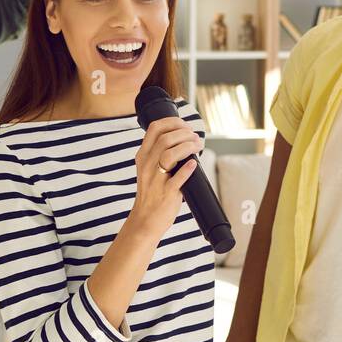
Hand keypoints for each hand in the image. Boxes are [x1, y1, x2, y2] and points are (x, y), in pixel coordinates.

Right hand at [126, 116, 199, 239]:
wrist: (145, 219)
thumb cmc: (152, 193)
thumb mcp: (149, 169)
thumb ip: (160, 153)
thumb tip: (184, 137)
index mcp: (143, 156)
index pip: (155, 128)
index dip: (173, 122)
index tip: (186, 126)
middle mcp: (147, 165)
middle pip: (165, 139)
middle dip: (185, 133)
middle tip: (196, 138)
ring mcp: (156, 179)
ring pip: (169, 154)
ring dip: (188, 146)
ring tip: (198, 147)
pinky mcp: (166, 193)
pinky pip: (177, 179)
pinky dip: (187, 169)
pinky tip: (195, 163)